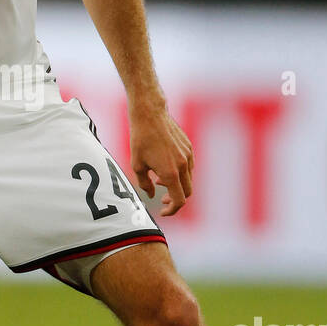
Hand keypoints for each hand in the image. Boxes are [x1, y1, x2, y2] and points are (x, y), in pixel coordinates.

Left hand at [128, 97, 193, 216]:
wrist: (150, 115)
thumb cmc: (140, 139)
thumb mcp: (137, 165)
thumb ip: (145, 184)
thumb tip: (151, 195)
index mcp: (171, 173)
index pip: (179, 201)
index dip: (172, 210)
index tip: (163, 211)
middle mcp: (183, 166)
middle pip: (187, 192)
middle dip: (176, 199)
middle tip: (163, 199)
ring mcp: (188, 156)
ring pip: (189, 179)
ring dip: (177, 185)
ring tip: (159, 180)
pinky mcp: (189, 147)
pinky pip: (189, 167)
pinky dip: (180, 173)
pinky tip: (165, 167)